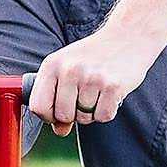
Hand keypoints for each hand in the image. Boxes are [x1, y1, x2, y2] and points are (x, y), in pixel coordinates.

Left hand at [28, 30, 153, 136]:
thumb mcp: (67, 70)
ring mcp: (91, 78)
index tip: (58, 110)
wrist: (127, 36)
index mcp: (52, 65)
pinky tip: (110, 93)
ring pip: (84, 118)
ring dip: (92, 111)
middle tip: (85, 96)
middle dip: (74, 114)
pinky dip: (107, 111)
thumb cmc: (93, 56)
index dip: (48, 116)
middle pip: (63, 116)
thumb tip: (60, 131)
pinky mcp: (112, 86)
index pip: (38, 107)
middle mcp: (69, 69)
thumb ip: (57, 99)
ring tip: (98, 90)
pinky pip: (103, 116)